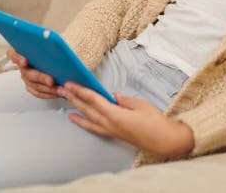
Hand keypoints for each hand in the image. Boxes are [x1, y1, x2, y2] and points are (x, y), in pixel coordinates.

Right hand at [6, 48, 59, 98]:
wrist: (54, 59)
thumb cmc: (51, 49)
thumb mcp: (50, 44)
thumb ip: (49, 45)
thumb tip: (57, 47)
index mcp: (22, 52)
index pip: (13, 54)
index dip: (17, 58)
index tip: (25, 61)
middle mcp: (22, 66)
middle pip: (28, 73)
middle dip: (41, 77)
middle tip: (51, 80)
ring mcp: (26, 78)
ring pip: (35, 85)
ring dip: (48, 88)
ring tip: (60, 89)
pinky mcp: (31, 87)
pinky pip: (39, 93)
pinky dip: (49, 93)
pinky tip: (59, 92)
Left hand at [58, 82, 194, 157]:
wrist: (164, 141)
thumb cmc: (155, 122)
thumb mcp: (141, 105)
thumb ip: (124, 100)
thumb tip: (113, 96)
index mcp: (116, 114)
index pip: (94, 100)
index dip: (81, 90)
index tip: (70, 83)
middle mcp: (109, 124)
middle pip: (87, 108)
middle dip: (73, 97)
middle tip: (62, 88)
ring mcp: (110, 130)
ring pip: (88, 117)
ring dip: (75, 107)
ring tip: (65, 99)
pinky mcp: (113, 134)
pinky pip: (93, 127)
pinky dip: (82, 122)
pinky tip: (74, 117)